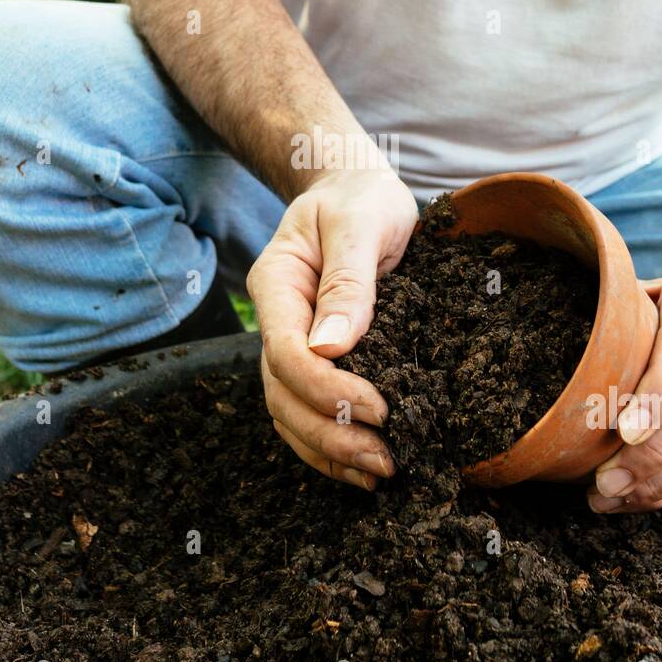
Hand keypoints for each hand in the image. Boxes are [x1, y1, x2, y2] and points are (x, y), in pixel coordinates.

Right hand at [246, 168, 419, 489]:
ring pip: (289, 413)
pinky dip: (330, 446)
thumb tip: (332, 348)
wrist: (353, 188)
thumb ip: (348, 280)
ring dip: (330, 451)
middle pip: (283, 394)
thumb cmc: (360, 197)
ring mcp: (290, 343)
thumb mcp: (360, 222)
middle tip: (386, 459)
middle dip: (331, 434)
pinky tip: (363, 468)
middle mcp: (276, 321)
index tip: (383, 408)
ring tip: (381, 472)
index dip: (329, 389)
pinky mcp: (315, 360)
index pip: (286, 353)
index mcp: (277, 285)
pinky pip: (308, 411)